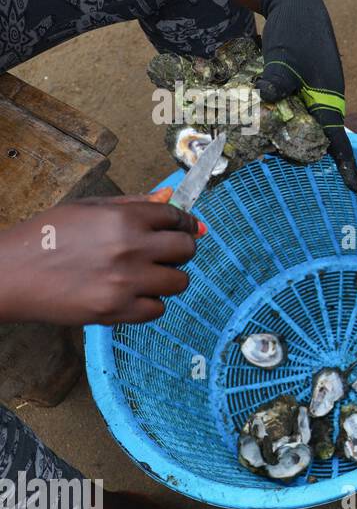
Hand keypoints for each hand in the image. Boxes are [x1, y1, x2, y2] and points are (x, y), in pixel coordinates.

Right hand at [0, 191, 201, 325]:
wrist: (9, 274)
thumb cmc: (45, 237)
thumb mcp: (86, 208)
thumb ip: (132, 204)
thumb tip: (170, 198)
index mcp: (122, 218)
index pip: (176, 218)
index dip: (184, 223)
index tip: (184, 229)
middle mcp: (129, 249)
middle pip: (186, 249)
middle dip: (181, 250)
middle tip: (166, 254)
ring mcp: (124, 282)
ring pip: (179, 282)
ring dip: (168, 278)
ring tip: (146, 275)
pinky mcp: (116, 310)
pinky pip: (158, 309)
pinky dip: (149, 303)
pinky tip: (131, 294)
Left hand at [256, 0, 356, 191]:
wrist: (296, 2)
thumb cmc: (296, 30)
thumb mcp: (282, 57)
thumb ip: (276, 80)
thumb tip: (265, 98)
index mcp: (329, 96)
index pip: (338, 136)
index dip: (346, 162)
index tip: (354, 186)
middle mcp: (325, 97)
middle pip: (318, 132)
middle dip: (304, 149)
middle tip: (279, 161)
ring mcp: (315, 90)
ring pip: (305, 119)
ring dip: (289, 130)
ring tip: (265, 142)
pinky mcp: (304, 82)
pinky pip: (296, 106)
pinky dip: (283, 113)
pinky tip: (264, 114)